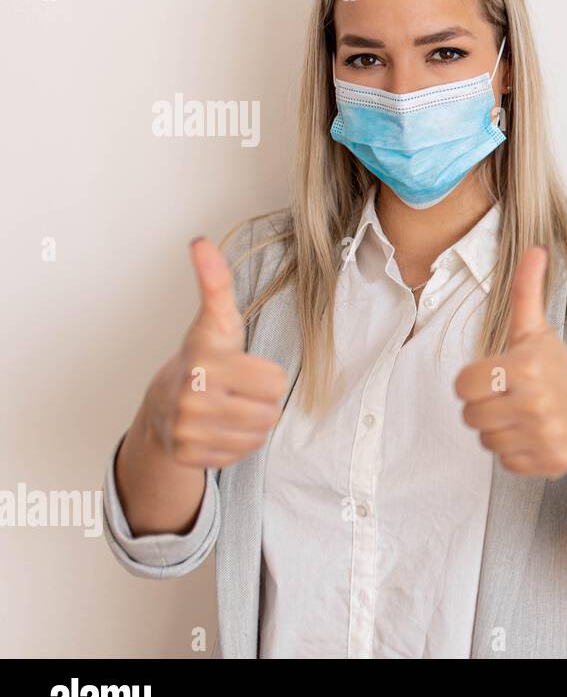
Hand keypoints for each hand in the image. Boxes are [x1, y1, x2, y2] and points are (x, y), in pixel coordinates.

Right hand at [141, 237, 288, 469]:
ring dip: (251, 425)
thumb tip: (200, 242)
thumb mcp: (215, 321)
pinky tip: (217, 429)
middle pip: (270, 412)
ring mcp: (186, 429)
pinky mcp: (186, 455)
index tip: (243, 367)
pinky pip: (239, 455)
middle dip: (261, 402)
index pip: (275, 381)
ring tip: (229, 408)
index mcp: (204, 360)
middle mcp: (191, 396)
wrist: (161, 405)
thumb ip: (215, 283)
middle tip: (238, 392)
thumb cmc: (202, 358)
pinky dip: (234, 445)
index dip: (266, 375)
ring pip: (258, 436)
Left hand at [455, 246, 566, 477]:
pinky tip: (535, 436)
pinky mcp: (548, 462)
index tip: (496, 378)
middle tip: (510, 399)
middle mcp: (536, 402)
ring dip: (499, 430)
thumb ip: (526, 291)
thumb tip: (533, 248)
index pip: (463, 385)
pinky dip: (516, 452)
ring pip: (486, 440)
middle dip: (485, 408)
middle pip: (470, 415)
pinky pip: (505, 461)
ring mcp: (544, 434)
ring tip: (523, 417)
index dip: (475, 382)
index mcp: (526, 366)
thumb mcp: (537, 332)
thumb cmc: (557, 370)